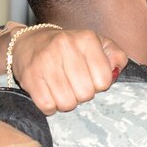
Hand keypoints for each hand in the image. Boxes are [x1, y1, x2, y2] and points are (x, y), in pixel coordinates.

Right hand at [11, 27, 128, 113]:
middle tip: (73, 86)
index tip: (89, 78)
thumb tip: (116, 72)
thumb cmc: (70, 49)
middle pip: (85, 94)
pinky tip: (49, 94)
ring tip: (61, 90)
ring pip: (66, 103)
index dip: (98, 85)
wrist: (31, 42)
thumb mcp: (97, 44)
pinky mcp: (30, 76)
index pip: (104, 81)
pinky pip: (47, 105)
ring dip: (65, 102)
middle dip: (81, 95)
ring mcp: (45, 61)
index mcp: (86, 39)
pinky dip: (50, 107)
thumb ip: (116, 56)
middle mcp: (66, 46)